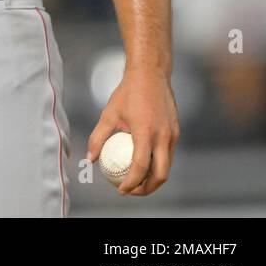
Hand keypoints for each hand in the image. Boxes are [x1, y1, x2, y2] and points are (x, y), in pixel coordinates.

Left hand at [86, 66, 179, 195]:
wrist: (151, 75)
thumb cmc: (127, 93)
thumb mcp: (109, 114)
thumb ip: (98, 137)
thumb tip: (90, 159)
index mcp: (147, 132)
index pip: (141, 167)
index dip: (131, 183)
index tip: (120, 190)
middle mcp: (163, 136)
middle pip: (160, 174)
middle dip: (146, 189)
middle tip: (131, 191)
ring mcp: (173, 135)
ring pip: (167, 167)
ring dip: (153, 179)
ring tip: (136, 182)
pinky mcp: (176, 132)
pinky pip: (168, 155)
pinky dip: (158, 165)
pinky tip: (144, 164)